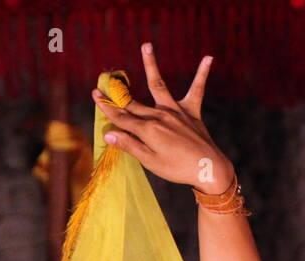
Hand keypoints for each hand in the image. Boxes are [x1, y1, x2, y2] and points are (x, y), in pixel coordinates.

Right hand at [91, 42, 234, 192]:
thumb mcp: (151, 162)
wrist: (210, 170)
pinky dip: (202, 74)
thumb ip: (129, 145)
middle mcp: (159, 116)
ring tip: (146, 46)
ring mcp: (176, 111)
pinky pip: (196, 90)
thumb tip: (107, 133)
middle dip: (116, 93)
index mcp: (147, 129)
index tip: (94, 95)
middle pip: (133, 103)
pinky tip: (208, 58)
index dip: (107, 107)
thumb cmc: (178, 170)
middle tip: (102, 81)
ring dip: (151, 64)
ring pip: (158, 85)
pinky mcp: (191, 112)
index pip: (121, 117)